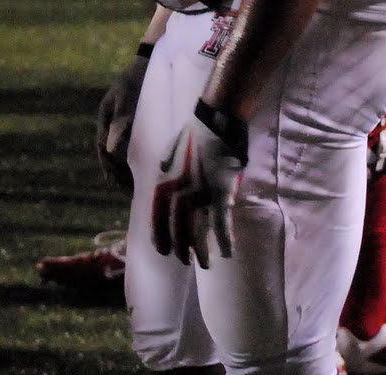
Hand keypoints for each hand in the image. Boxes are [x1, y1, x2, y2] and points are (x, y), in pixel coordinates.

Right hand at [95, 54, 149, 192]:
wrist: (154, 59)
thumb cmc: (140, 77)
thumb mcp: (127, 98)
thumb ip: (120, 121)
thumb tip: (111, 149)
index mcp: (104, 116)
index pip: (103, 147)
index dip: (109, 167)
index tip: (115, 184)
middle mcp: (111, 121)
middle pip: (110, 152)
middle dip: (116, 172)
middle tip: (125, 191)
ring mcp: (123, 121)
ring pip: (121, 150)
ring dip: (126, 167)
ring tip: (134, 187)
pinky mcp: (136, 122)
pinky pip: (132, 144)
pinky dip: (136, 157)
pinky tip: (145, 169)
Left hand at [151, 103, 247, 268]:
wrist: (215, 122)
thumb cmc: (194, 135)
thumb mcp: (169, 153)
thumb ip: (165, 171)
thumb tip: (161, 180)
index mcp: (164, 184)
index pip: (157, 219)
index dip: (161, 237)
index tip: (164, 251)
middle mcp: (178, 194)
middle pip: (177, 230)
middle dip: (181, 249)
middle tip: (186, 261)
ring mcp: (199, 196)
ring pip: (197, 232)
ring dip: (201, 251)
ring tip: (205, 263)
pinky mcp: (220, 194)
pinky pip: (221, 224)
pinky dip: (225, 240)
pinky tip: (228, 253)